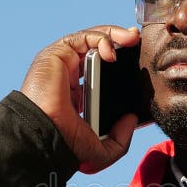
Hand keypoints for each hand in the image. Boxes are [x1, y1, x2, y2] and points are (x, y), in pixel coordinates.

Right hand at [21, 25, 140, 173]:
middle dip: (120, 43)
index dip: (121, 68)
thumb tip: (131, 120)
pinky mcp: (57, 54)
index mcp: (80, 97)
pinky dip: (101, 39)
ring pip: (91, 40)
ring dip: (114, 35)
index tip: (138, 68)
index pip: (102, 74)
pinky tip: (113, 52)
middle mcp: (71, 78)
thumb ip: (120, 140)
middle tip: (137, 43)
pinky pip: (83, 38)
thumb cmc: (66, 145)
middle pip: (98, 51)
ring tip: (132, 39)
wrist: (48, 136)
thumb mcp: (102, 151)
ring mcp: (63, 65)